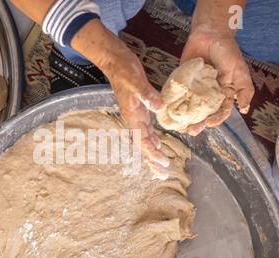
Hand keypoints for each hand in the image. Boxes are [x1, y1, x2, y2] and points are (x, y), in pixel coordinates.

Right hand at [102, 46, 170, 178]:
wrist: (115, 61)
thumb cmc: (123, 70)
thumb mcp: (136, 80)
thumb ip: (147, 94)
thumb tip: (159, 107)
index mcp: (132, 115)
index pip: (143, 139)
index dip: (152, 153)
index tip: (162, 164)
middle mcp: (134, 119)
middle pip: (144, 145)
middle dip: (153, 160)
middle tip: (164, 174)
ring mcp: (137, 115)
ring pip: (146, 139)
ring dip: (154, 153)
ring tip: (163, 166)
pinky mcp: (140, 110)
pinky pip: (147, 130)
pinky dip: (153, 140)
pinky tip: (159, 145)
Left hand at [181, 28, 254, 135]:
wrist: (210, 34)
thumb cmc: (228, 52)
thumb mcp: (240, 71)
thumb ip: (244, 90)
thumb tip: (244, 109)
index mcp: (223, 95)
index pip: (220, 112)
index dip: (215, 120)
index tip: (209, 123)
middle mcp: (208, 96)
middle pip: (202, 115)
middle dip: (197, 124)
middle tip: (191, 130)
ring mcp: (194, 90)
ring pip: (188, 109)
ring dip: (184, 119)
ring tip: (180, 127)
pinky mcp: (181, 83)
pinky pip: (176, 96)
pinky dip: (172, 105)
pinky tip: (168, 112)